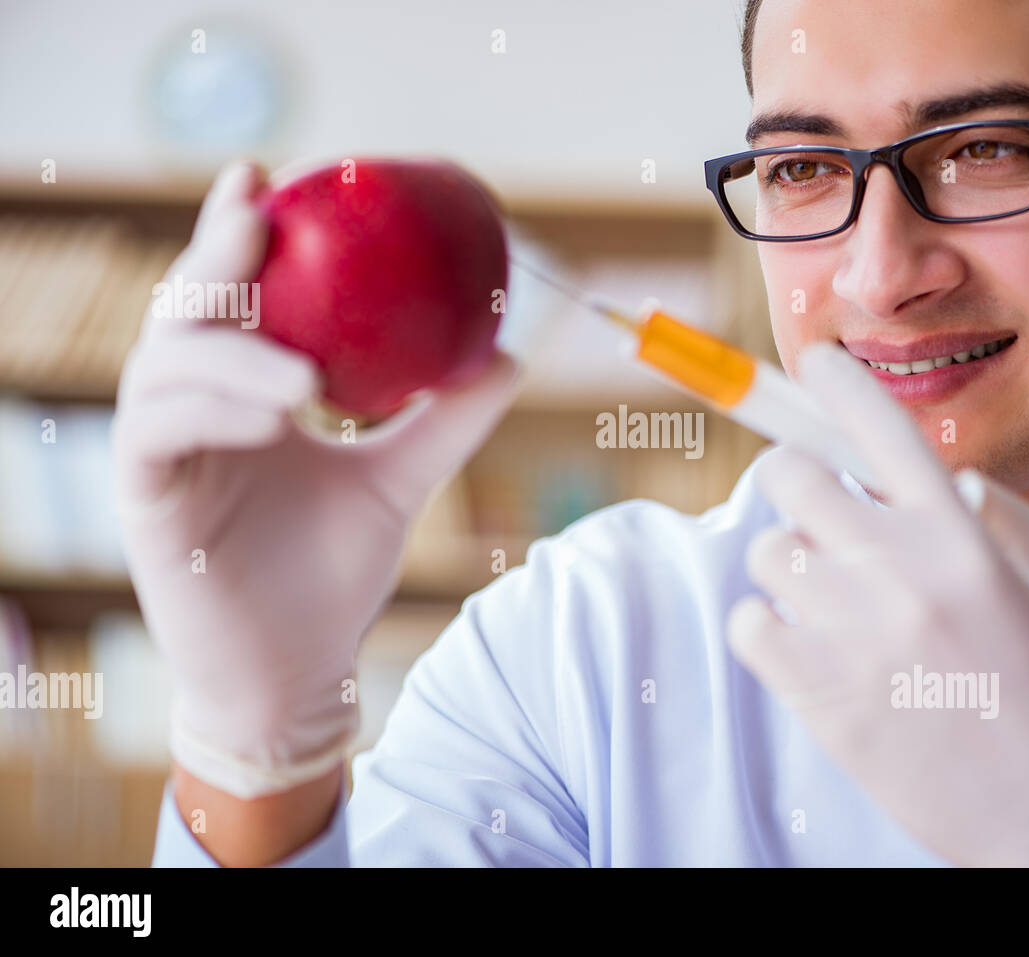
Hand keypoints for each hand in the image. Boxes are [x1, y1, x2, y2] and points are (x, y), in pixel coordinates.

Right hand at [111, 161, 520, 797]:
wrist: (302, 670)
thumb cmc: (334, 575)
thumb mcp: (399, 482)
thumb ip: (445, 420)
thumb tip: (507, 352)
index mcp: (245, 392)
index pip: (232, 298)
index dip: (237, 233)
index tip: (271, 177)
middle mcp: (195, 409)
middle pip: (186, 312)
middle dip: (215, 258)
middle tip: (255, 216)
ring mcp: (164, 452)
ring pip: (165, 368)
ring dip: (228, 354)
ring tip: (302, 375)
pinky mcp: (147, 500)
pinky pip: (159, 436)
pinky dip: (211, 412)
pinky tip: (272, 415)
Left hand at [727, 342, 1028, 865]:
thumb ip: (1001, 514)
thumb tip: (942, 476)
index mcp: (962, 536)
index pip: (880, 427)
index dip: (836, 381)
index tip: (813, 361)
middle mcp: (900, 570)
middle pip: (791, 476)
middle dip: (796, 479)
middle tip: (820, 509)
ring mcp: (851, 631)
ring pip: (768, 551)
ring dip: (792, 562)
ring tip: (837, 599)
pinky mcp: (816, 691)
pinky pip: (748, 621)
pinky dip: (769, 624)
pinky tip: (811, 642)